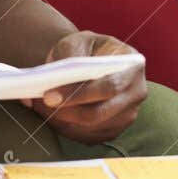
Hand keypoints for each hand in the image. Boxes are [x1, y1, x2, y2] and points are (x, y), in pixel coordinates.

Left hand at [21, 31, 146, 144]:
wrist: (90, 62)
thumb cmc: (84, 49)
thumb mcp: (76, 41)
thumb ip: (69, 54)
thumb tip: (56, 77)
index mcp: (133, 64)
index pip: (108, 86)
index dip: (78, 94)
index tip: (49, 95)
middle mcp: (136, 91)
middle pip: (100, 112)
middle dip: (66, 111)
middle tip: (41, 104)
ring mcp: (128, 114)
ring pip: (92, 128)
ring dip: (62, 122)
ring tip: (40, 108)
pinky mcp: (115, 129)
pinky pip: (89, 137)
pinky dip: (67, 129)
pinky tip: (52, 116)